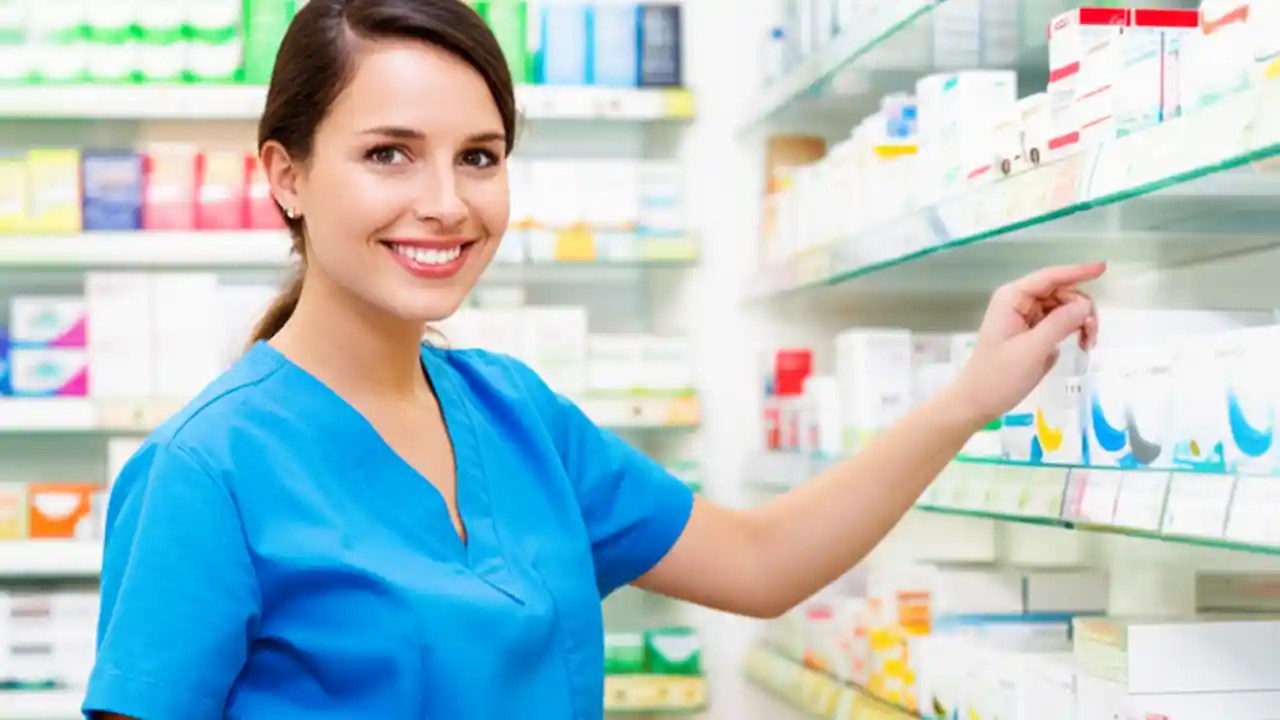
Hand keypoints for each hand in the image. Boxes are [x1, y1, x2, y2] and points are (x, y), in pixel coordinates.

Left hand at [953, 262, 1104, 425]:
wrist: (979, 401)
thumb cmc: (999, 376)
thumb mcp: (1032, 350)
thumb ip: (1059, 324)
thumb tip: (1085, 304)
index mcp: (1012, 298)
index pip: (1049, 278)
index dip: (1077, 272)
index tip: (1103, 268)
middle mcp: (1019, 303)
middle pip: (1061, 292)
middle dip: (1081, 308)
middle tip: (1091, 334)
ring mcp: (1026, 317)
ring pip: (1064, 308)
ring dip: (1080, 321)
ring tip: (1086, 344)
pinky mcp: (1032, 333)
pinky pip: (1060, 322)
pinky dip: (1073, 330)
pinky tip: (1080, 345)